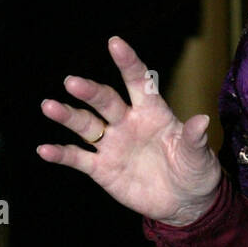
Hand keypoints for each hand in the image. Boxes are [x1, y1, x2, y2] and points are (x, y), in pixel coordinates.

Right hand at [36, 35, 222, 226]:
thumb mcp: (199, 156)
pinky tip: (45, 150)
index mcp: (153, 113)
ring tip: (49, 106)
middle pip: (105, 101)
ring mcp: (113, 144)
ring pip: (86, 125)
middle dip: (90, 92)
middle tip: (72, 83)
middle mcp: (128, 123)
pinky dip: (61, 154)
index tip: (115, 43)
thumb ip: (195, 138)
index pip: (139, 82)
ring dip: (68, 116)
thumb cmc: (195, 171)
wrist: (186, 203)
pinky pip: (78, 158)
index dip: (128, 63)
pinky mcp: (102, 169)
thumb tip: (202, 120)